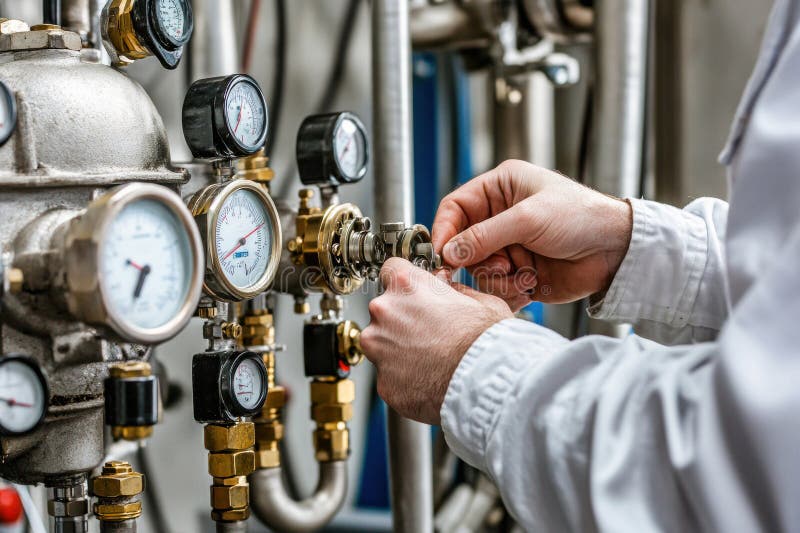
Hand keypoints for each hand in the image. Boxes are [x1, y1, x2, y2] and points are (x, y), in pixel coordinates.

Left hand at [361, 258, 511, 424]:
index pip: (391, 270)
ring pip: (381, 344)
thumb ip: (454, 290)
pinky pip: (389, 375)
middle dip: (402, 319)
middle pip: (384, 310)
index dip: (405, 283)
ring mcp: (379, 348)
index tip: (412, 292)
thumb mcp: (481, 300)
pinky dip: (404, 377)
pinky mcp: (383, 381)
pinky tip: (428, 378)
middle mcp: (385, 312)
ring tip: (431, 358)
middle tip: (431, 332)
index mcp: (406, 285)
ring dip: (399, 349)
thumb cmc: (486, 341)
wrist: (485, 382)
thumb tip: (447, 288)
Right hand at [433, 160, 632, 308]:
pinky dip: (508, 291)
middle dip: (473, 260)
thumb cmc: (581, 216)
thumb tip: (448, 252)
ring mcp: (509, 247)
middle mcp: (500, 217)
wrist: (616, 251)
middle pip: (462, 244)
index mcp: (500, 190)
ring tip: (522, 274)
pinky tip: (530, 285)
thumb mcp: (528, 218)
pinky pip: (496, 287)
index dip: (443, 230)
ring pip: (477, 269)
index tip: (440, 254)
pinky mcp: (518, 272)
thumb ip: (484, 235)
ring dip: (496, 278)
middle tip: (491, 268)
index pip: (455, 208)